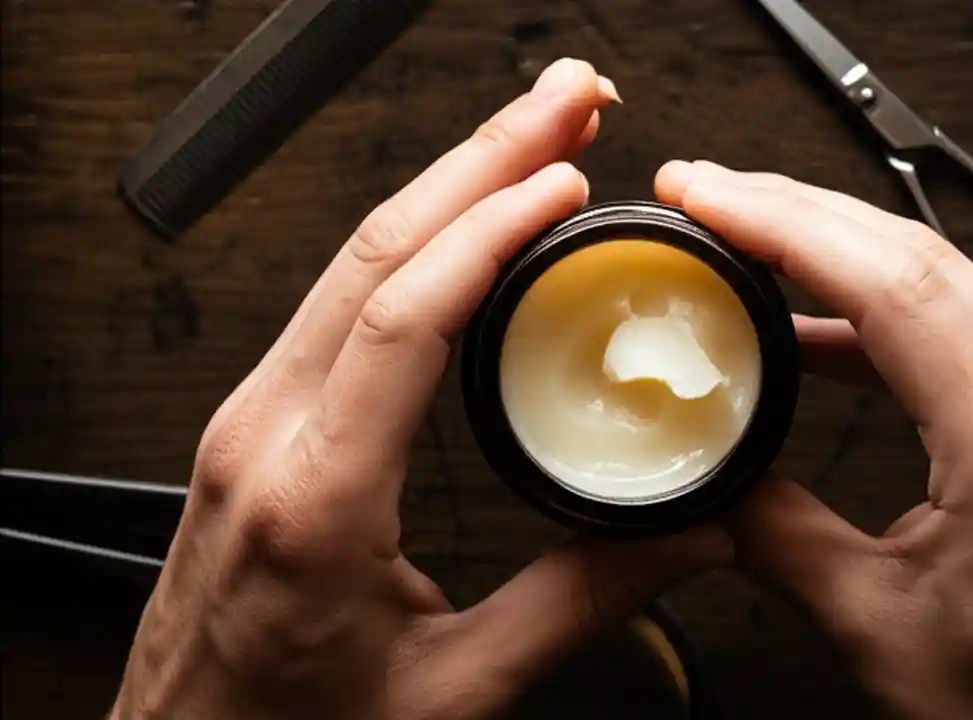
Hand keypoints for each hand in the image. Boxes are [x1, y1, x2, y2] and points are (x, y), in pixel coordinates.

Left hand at [110, 60, 728, 719]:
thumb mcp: (453, 690)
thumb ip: (579, 606)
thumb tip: (683, 541)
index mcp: (315, 502)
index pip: (403, 319)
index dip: (490, 232)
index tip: (565, 180)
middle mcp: (266, 439)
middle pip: (372, 252)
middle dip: (478, 156)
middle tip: (563, 100)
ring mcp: (251, 420)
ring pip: (348, 259)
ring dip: (445, 182)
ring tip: (531, 136)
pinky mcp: (258, 422)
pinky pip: (337, 298)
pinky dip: (412, 238)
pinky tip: (464, 218)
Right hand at [655, 161, 972, 719]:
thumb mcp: (872, 626)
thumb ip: (774, 531)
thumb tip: (706, 467)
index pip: (896, 288)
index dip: (786, 227)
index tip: (707, 197)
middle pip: (922, 257)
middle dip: (800, 213)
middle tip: (707, 195)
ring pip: (945, 278)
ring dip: (836, 249)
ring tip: (744, 238)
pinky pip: (963, 328)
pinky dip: (877, 310)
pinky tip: (813, 326)